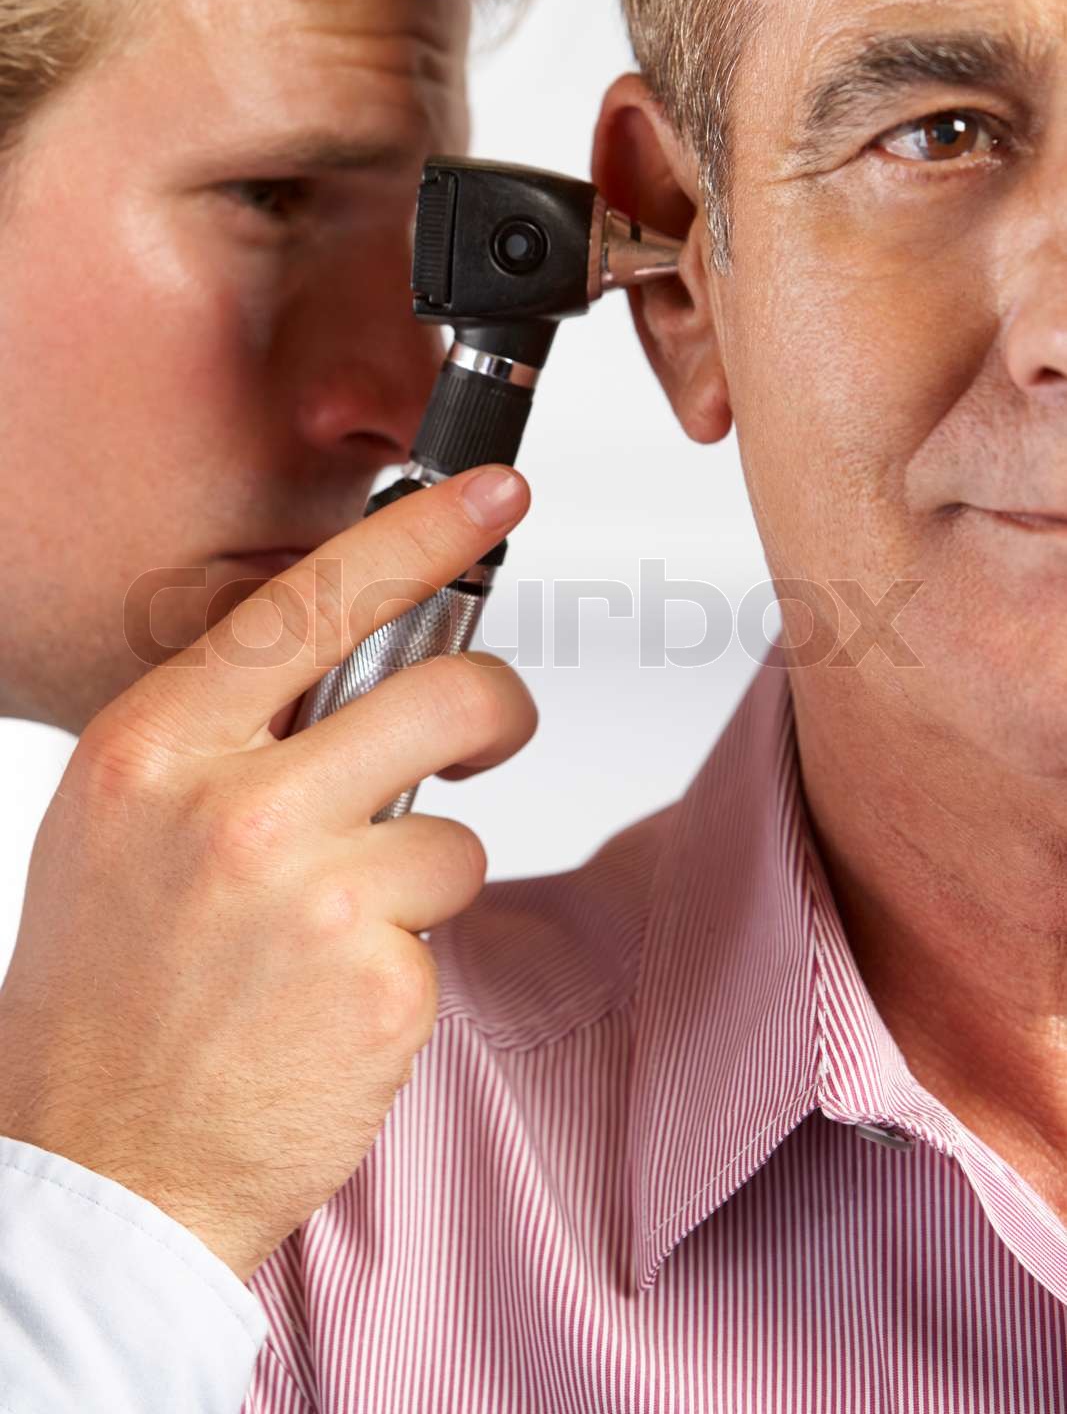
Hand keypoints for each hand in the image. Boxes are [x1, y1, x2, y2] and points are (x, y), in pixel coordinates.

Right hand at [0, 466, 534, 1279]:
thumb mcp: (122, 824)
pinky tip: (330, 1000)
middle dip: (498, 709)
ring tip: (337, 928)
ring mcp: (312, 897)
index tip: (491, 493)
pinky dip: (407, 957)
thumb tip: (354, 665)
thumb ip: (226, 735)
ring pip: (459, 829)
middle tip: (491, 736)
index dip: (421, 533)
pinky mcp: (378, 983)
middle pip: (448, 693)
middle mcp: (234, 808)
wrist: (99, 1170)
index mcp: (157, 748)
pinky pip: (445, 927)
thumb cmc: (107, 994)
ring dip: (424, 872)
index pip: (315, 602)